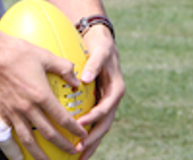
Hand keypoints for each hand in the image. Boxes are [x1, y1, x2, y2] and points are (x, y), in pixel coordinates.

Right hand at [0, 31, 87, 159]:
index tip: (83, 135)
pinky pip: (7, 137)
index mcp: (41, 95)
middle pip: (48, 134)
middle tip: (73, 151)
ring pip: (28, 141)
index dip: (74, 129)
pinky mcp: (0, 113)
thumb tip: (77, 81)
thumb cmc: (19, 53)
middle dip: (63, 145)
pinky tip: (19, 158)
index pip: (62, 118)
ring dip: (40, 154)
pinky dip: (13, 150)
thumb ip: (65, 69)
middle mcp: (27, 108)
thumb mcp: (47, 56)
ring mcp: (12, 113)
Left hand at [75, 25, 124, 159]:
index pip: (105, 108)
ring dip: (91, 143)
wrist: (104, 44)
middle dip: (93, 140)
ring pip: (100, 128)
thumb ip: (94, 64)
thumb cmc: (101, 47)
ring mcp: (107, 105)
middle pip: (105, 125)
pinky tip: (76, 147)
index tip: (79, 125)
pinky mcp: (99, 106)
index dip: (93, 118)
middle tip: (79, 151)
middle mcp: (113, 100)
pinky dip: (87, 136)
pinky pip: (94, 124)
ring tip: (79, 157)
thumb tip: (85, 79)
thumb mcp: (100, 52)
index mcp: (116, 90)